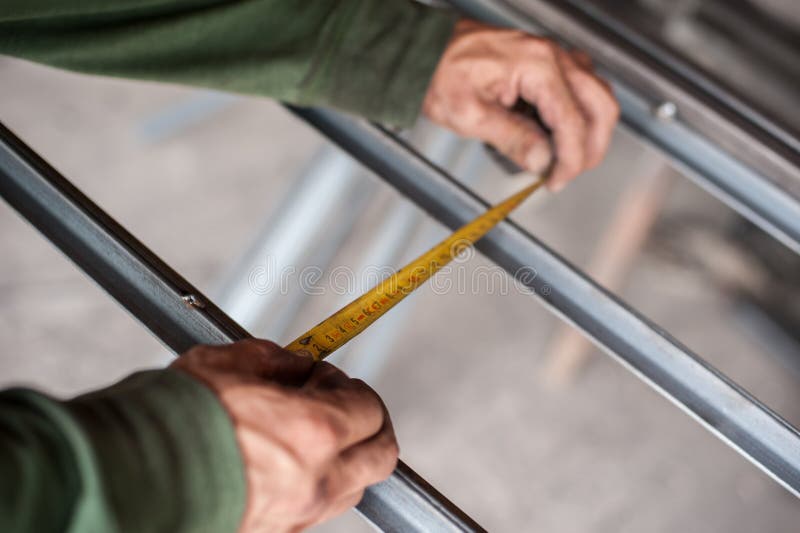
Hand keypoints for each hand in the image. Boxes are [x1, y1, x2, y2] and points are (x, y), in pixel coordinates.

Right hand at [172, 339, 397, 532]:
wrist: (126, 478)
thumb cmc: (172, 420)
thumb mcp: (229, 364)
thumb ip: (277, 361)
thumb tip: (297, 365)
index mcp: (315, 432)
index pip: (371, 410)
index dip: (353, 388)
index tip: (327, 378)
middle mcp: (317, 481)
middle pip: (381, 456)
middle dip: (371, 426)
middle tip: (341, 405)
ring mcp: (297, 515)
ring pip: (352, 487)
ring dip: (346, 457)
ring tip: (308, 432)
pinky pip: (317, 509)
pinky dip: (317, 483)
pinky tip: (284, 462)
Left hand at [423, 19, 619, 190]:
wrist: (423, 49)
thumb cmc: (438, 74)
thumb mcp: (469, 116)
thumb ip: (511, 139)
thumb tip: (542, 161)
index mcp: (537, 65)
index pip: (572, 121)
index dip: (570, 158)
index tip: (557, 180)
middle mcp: (551, 54)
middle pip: (600, 104)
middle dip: (592, 146)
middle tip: (570, 173)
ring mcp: (550, 54)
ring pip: (595, 93)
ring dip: (589, 128)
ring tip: (566, 158)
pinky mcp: (543, 59)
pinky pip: (578, 85)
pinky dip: (578, 112)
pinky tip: (557, 133)